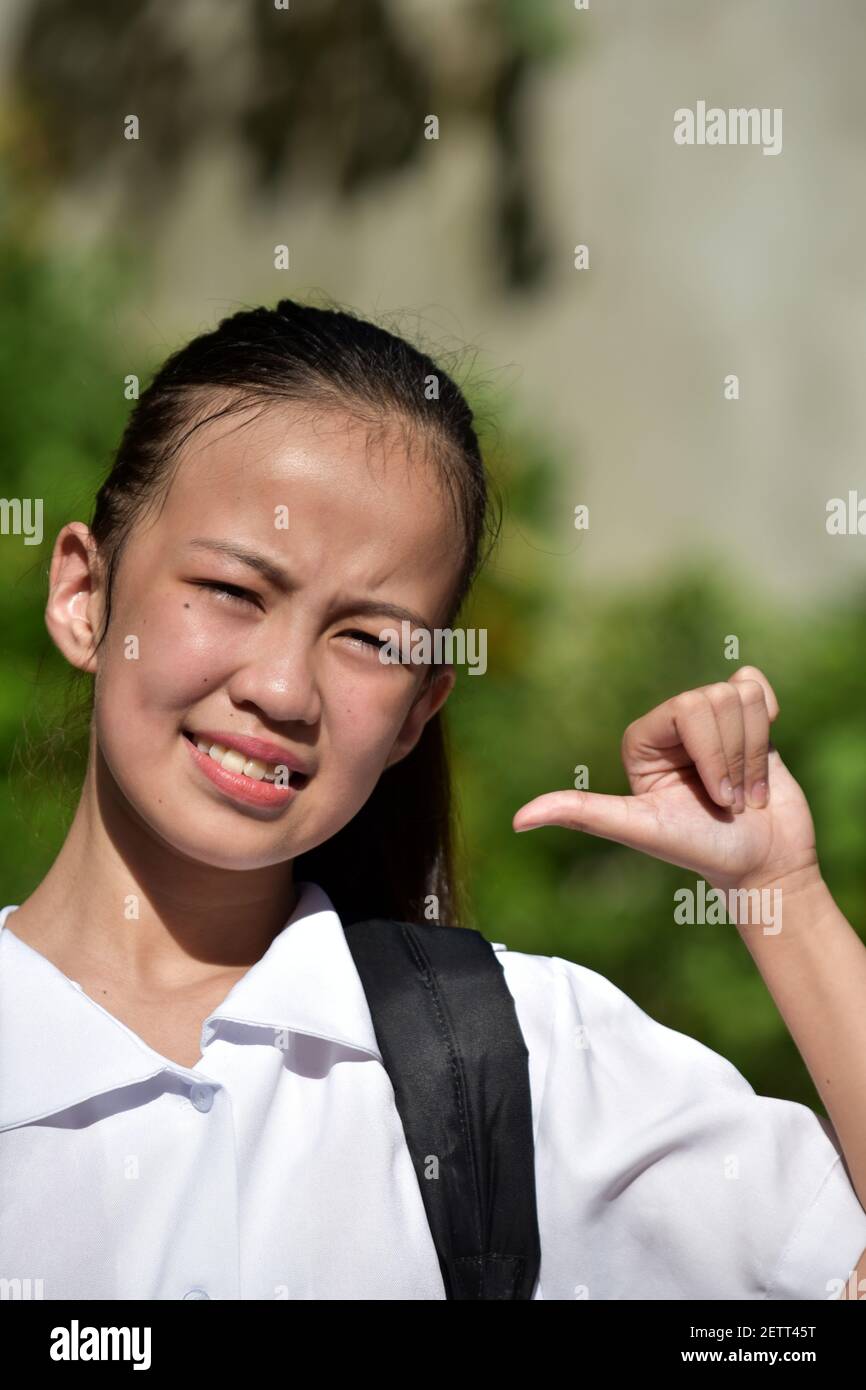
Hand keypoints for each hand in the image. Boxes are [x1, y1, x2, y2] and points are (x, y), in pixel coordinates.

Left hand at [512, 666, 819, 894]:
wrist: (762, 863)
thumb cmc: (700, 850)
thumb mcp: (639, 828)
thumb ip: (583, 814)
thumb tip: (517, 821)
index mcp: (642, 741)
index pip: (689, 707)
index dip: (712, 753)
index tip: (715, 799)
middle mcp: (672, 725)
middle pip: (717, 699)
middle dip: (734, 757)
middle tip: (730, 801)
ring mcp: (710, 720)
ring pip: (742, 696)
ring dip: (754, 754)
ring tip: (744, 792)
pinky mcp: (745, 717)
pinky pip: (756, 684)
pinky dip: (768, 719)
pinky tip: (760, 752)